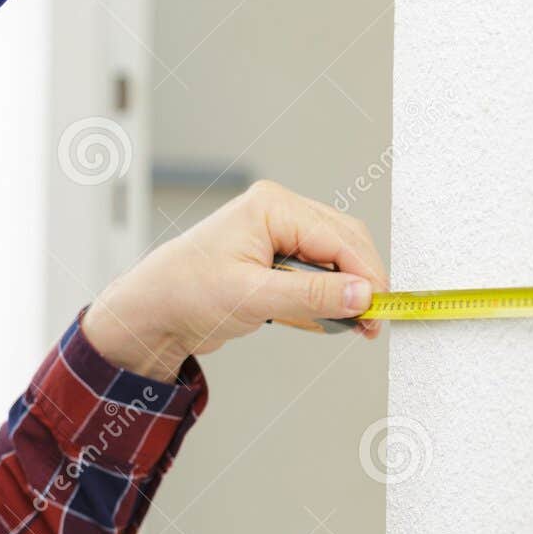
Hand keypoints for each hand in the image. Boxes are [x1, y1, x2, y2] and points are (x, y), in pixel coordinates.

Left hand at [80, 179, 389, 378]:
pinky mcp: (276, 259)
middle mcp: (278, 213)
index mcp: (272, 207)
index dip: (365, 274)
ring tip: (356, 326)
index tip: (381, 310)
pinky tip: (333, 319)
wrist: (151, 313)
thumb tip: (361, 295)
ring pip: (335, 258)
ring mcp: (278, 234)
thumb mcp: (251, 298)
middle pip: (343, 242)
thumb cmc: (185, 294)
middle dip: (361, 282)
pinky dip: (329, 296)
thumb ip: (310, 297)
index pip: (337, 237)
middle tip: (372, 323)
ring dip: (347, 291)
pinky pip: (318, 273)